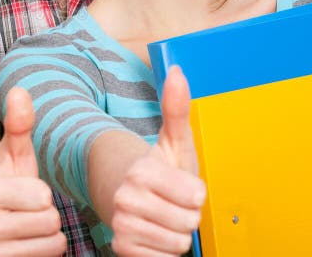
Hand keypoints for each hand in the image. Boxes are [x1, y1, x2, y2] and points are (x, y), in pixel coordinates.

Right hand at [0, 88, 66, 256]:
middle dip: (45, 214)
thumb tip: (19, 92)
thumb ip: (19, 124)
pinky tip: (28, 244)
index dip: (41, 192)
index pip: (42, 195)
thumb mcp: (13, 153)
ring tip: (27, 226)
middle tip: (26, 211)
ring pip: (51, 244)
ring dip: (47, 235)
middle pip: (49, 220)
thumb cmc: (4, 184)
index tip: (24, 191)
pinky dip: (44, 253)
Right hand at [110, 66, 206, 255]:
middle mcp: (128, 197)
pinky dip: (162, 249)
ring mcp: (123, 223)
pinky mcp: (121, 246)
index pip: (196, 197)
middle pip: (189, 222)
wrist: (115, 189)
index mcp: (143, 170)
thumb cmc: (152, 168)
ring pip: (178, 243)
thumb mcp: (170, 140)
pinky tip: (152, 232)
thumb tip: (179, 73)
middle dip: (185, 214)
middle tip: (170, 202)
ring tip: (161, 216)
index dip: (194, 192)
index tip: (180, 184)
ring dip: (175, 232)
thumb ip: (176, 108)